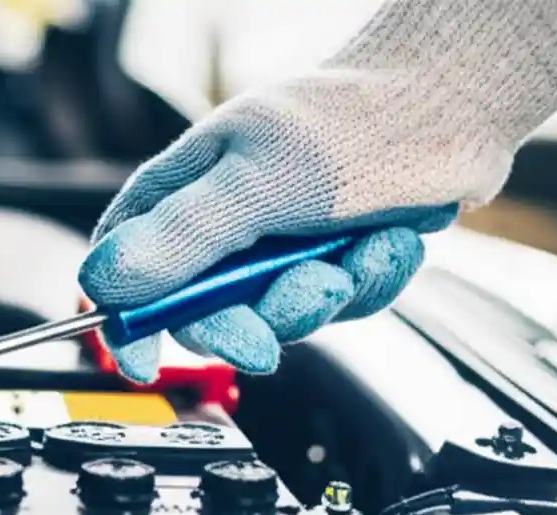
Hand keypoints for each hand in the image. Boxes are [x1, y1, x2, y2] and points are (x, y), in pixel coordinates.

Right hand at [78, 80, 461, 380]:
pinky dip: (365, 281)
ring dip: (325, 294)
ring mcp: (272, 247)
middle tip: (284, 315)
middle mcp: (220, 225)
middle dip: (250, 321)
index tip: (142, 363)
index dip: (127, 322)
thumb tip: (104, 281)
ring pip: (274, 316)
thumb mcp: (255, 184)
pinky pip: (331, 307)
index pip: (122, 269)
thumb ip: (181, 236)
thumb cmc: (351, 123)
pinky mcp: (323, 261)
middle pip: (201, 313)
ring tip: (355, 248)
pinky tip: (384, 240)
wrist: (453, 108)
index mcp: (181, 194)